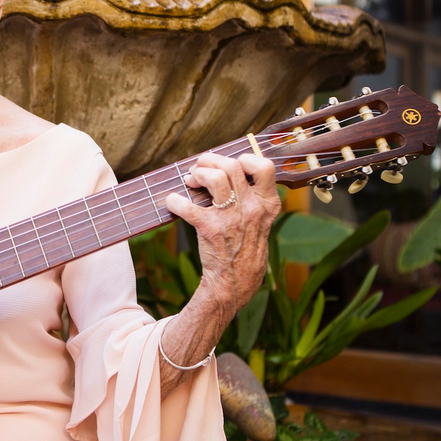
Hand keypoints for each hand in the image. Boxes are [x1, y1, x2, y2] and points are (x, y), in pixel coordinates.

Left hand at [164, 152, 281, 312]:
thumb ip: (252, 197)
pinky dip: (174, 201)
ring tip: (190, 180)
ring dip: (197, 174)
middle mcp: (251, 208)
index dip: (245, 159)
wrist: (235, 282)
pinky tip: (173, 202)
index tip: (232, 164)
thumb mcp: (260, 221)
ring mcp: (231, 218)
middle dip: (209, 161)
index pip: (264, 167)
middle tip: (199, 168)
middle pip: (231, 166)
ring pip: (214, 178)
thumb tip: (227, 171)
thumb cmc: (245, 247)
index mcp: (267, 204)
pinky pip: (187, 205)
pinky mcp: (210, 229)